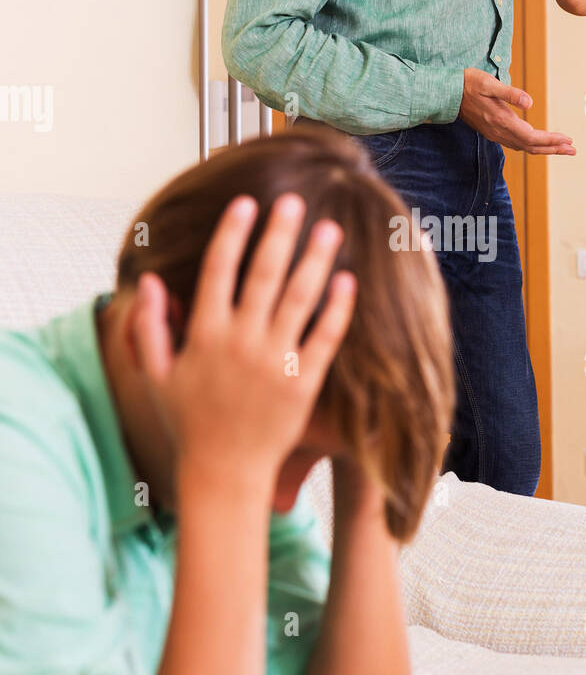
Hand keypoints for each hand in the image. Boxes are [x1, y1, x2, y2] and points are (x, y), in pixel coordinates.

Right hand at [131, 192, 357, 482]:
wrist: (224, 473)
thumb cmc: (189, 423)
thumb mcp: (157, 375)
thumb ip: (150, 327)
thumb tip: (148, 281)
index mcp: (204, 335)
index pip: (218, 272)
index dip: (232, 235)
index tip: (245, 204)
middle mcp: (239, 342)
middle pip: (263, 275)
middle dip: (278, 234)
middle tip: (292, 201)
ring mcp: (273, 362)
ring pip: (298, 300)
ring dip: (315, 261)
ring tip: (330, 230)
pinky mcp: (301, 384)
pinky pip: (323, 339)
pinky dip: (336, 310)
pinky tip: (348, 282)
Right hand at [458, 67, 575, 154]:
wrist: (448, 94)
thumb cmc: (469, 84)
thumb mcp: (489, 83)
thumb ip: (510, 93)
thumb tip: (530, 102)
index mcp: (501, 121)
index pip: (531, 137)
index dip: (550, 140)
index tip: (567, 139)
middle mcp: (499, 132)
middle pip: (532, 147)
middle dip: (554, 149)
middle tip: (573, 150)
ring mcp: (496, 134)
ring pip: (525, 147)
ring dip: (545, 149)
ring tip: (562, 148)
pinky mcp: (494, 132)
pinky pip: (517, 144)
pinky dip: (532, 146)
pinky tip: (539, 144)